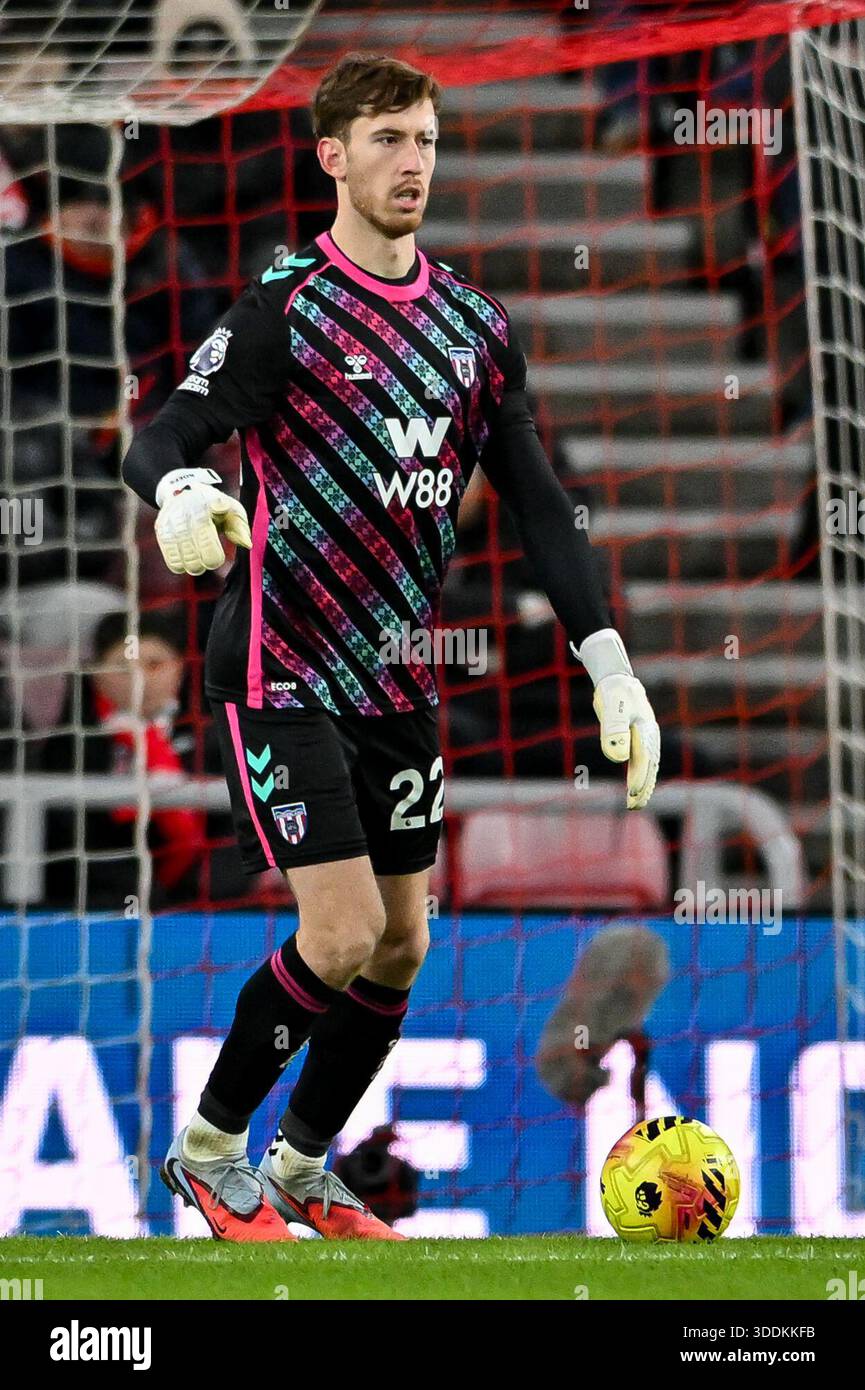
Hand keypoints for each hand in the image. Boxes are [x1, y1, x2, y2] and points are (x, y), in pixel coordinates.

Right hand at [154, 467, 250, 575]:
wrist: (183, 489)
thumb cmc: (213, 504)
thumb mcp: (232, 509)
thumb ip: (240, 527)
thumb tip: (246, 544)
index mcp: (207, 504)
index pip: (209, 533)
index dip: (214, 552)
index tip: (219, 557)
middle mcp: (186, 511)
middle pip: (195, 551)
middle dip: (205, 560)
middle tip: (211, 560)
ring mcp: (171, 520)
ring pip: (181, 557)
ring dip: (193, 565)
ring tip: (199, 562)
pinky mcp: (161, 529)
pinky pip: (170, 557)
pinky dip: (179, 564)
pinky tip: (186, 561)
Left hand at [572, 628, 660, 808]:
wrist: (617, 680)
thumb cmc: (613, 693)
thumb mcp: (611, 708)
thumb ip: (614, 730)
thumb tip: (618, 758)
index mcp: (645, 730)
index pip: (643, 758)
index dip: (639, 776)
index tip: (633, 792)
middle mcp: (649, 736)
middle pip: (649, 766)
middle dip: (643, 786)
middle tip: (634, 806)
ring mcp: (646, 738)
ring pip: (649, 766)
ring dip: (644, 784)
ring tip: (636, 803)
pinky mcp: (639, 740)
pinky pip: (644, 761)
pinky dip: (642, 775)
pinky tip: (637, 787)